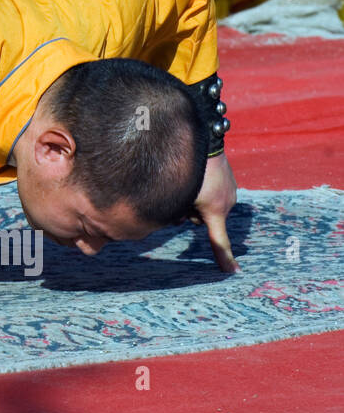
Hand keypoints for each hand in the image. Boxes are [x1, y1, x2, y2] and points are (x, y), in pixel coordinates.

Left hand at [189, 152, 238, 271]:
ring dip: (193, 198)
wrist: (203, 140)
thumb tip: (180, 223)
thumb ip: (181, 213)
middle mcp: (226, 200)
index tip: (233, 272)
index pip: (219, 240)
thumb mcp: (185, 197)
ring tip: (185, 183)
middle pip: (201, 218)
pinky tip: (194, 174)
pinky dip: (201, 187)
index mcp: (217, 209)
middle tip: (180, 199)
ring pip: (203, 202)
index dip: (224, 257)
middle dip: (189, 213)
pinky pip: (209, 188)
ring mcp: (228, 187)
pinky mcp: (225, 175)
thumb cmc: (192, 171)